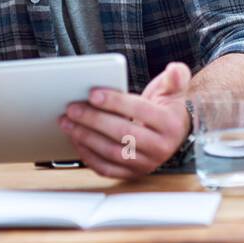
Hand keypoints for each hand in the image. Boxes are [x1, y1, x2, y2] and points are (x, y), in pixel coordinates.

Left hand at [59, 62, 192, 178]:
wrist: (174, 132)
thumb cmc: (168, 107)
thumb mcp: (175, 88)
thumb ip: (176, 76)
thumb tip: (174, 69)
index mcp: (170, 124)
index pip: (140, 111)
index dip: (115, 102)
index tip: (92, 94)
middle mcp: (161, 148)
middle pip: (122, 134)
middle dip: (93, 120)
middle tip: (72, 108)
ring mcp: (146, 164)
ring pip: (111, 153)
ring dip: (85, 137)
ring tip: (67, 122)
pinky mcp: (133, 173)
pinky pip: (107, 169)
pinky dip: (88, 156)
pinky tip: (75, 140)